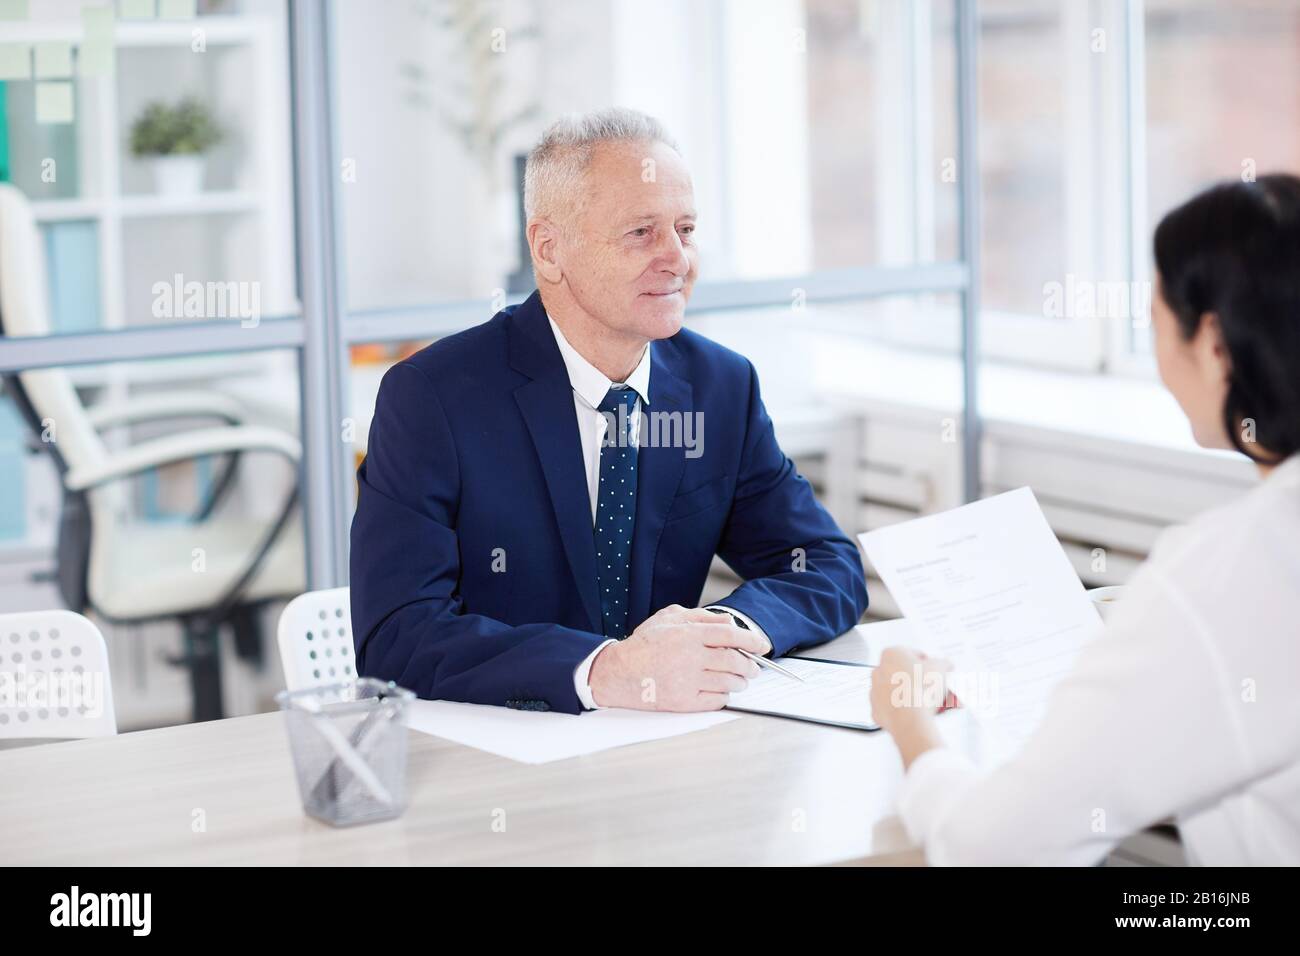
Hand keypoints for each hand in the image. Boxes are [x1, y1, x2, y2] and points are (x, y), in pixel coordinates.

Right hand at [588, 604, 767, 710]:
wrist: (618, 673)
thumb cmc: (644, 644)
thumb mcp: (669, 618)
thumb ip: (700, 617)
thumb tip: (728, 623)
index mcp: (688, 634)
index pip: (731, 636)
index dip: (752, 640)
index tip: (762, 646)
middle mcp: (690, 657)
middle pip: (734, 661)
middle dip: (749, 665)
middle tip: (753, 668)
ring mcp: (687, 681)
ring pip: (728, 683)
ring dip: (739, 682)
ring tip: (739, 680)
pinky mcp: (683, 702)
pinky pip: (716, 700)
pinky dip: (725, 696)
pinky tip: (722, 691)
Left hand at [869, 647, 953, 737]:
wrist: (910, 717)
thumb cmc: (921, 688)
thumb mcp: (941, 668)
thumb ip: (944, 663)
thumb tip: (945, 664)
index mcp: (891, 654)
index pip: (914, 655)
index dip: (929, 664)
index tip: (937, 672)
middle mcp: (879, 670)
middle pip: (907, 674)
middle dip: (925, 682)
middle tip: (939, 689)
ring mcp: (876, 691)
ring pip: (902, 691)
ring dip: (918, 696)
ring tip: (937, 704)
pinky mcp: (877, 710)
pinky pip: (896, 708)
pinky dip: (908, 711)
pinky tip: (922, 714)